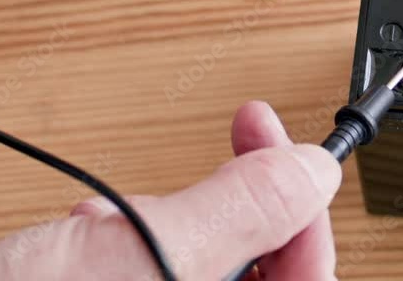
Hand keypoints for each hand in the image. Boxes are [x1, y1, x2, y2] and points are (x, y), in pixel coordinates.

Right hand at [0, 102, 341, 279]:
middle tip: (247, 136)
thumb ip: (245, 210)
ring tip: (123, 212)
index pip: (309, 273)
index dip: (306, 206)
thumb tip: (312, 171)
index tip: (291, 150)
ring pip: (203, 263)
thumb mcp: (148, 254)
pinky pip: (152, 273)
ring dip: (172, 218)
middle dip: (234, 202)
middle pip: (260, 266)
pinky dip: (128, 241)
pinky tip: (90, 230)